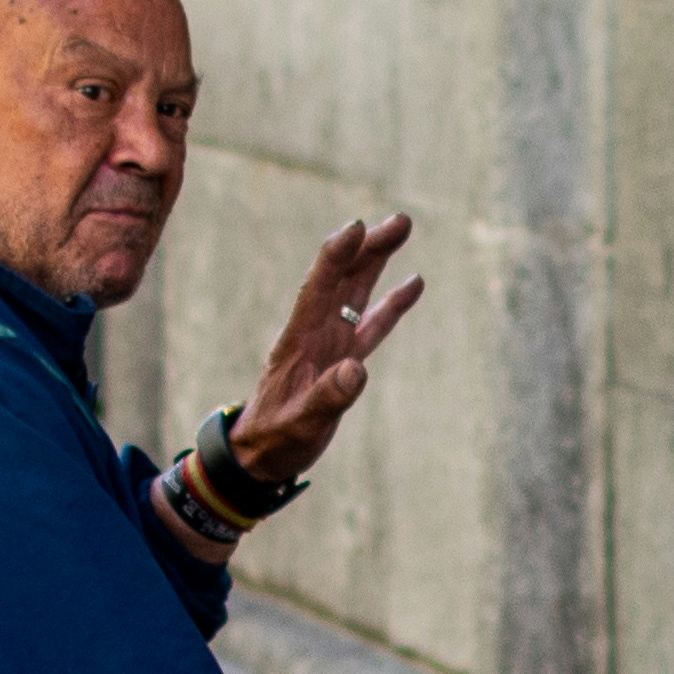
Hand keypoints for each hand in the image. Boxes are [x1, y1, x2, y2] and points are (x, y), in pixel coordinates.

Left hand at [237, 212, 420, 486]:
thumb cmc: (274, 439)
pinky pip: (373, 324)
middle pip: (343, 278)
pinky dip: (392, 304)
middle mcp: (315, 332)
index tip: (357, 226)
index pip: (318, 287)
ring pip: (358, 292)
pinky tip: (413, 283)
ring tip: (401, 229)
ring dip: (377, 260)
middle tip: (401, 221)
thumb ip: (328, 398)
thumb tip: (358, 370)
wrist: (260, 453)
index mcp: (298, 340)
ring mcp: (331, 343)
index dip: (336, 256)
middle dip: (368, 247)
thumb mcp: (299, 424)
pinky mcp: (345, 359)